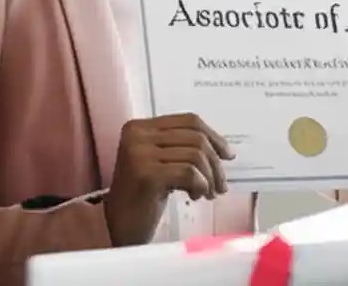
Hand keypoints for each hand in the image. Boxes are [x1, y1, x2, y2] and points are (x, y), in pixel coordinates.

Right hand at [104, 113, 232, 246]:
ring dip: (209, 177)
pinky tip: (196, 196)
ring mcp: (139, 153)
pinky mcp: (146, 174)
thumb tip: (223, 149)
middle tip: (221, 185)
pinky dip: (200, 185)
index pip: (188, 121)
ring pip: (195, 155)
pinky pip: (188, 173)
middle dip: (216, 163)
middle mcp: (137, 135)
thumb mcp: (161, 162)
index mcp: (140, 127)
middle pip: (195, 137)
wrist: (119, 226)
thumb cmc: (143, 195)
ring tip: (208, 194)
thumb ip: (183, 147)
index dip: (214, 136)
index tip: (228, 155)